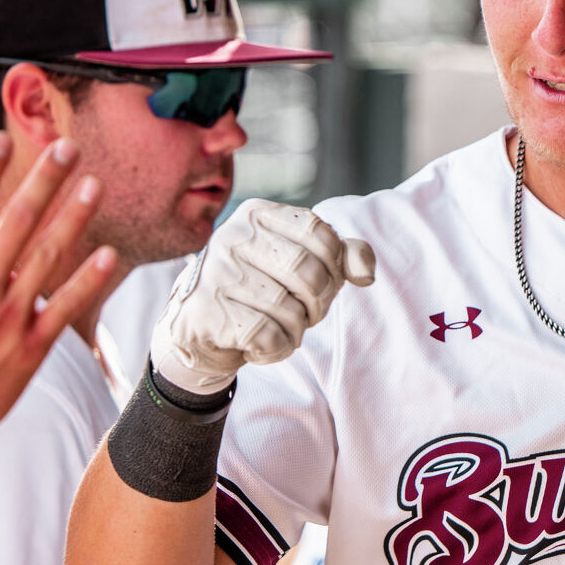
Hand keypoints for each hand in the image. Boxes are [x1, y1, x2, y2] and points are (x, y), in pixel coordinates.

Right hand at [0, 134, 116, 455]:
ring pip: (47, 258)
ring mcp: (6, 319)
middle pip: (16, 222)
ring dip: (74, 217)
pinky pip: (65, 308)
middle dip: (43, 180)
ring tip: (94, 184)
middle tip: (66, 146)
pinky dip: (88, 281)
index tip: (2, 140)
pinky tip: (108, 253)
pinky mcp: (30, 349)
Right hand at [150, 198, 374, 395]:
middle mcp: (232, 236)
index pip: (322, 234)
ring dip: (294, 332)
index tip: (320, 283)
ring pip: (289, 311)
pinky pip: (268, 337)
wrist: (198, 333)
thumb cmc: (257, 293)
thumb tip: (366, 273)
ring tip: (275, 328)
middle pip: (310, 273)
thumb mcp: (298, 265)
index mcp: (257, 214)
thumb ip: (339, 257)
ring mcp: (216, 273)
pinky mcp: (206, 311)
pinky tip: (258, 346)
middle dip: (318, 303)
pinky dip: (275, 350)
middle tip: (302, 314)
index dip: (334, 268)